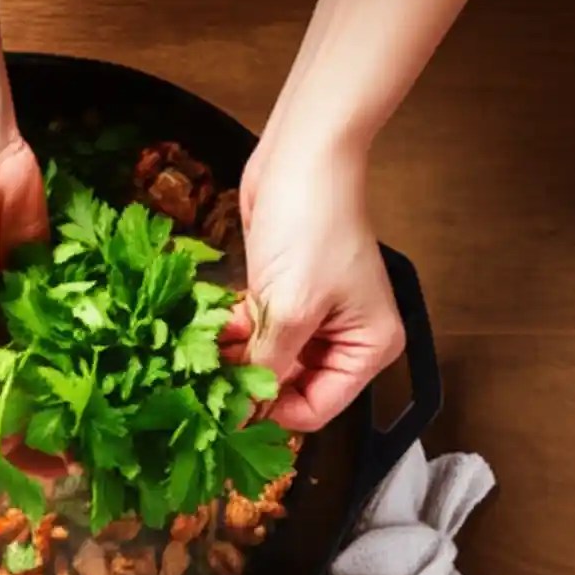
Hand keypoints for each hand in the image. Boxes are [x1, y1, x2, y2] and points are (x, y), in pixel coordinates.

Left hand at [225, 141, 404, 431]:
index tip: (227, 413)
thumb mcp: (291, 306)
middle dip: (248, 382)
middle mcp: (345, 337)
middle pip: (290, 387)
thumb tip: (243, 417)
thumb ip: (268, 365)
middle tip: (206, 380)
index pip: (318, 409)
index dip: (273, 415)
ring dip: (233, 355)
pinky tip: (211, 322)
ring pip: (265, 360)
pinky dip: (231, 330)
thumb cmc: (314, 224)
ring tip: (205, 347)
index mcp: (369, 347)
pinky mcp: (281, 295)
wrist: (302, 158)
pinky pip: (252, 331)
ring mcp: (312, 316)